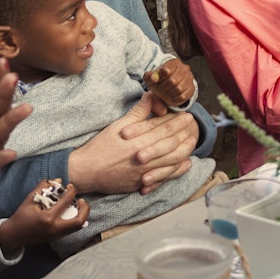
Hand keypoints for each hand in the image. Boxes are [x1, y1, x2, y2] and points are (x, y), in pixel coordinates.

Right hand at [0, 179, 89, 252]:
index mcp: (47, 218)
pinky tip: (72, 212)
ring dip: (82, 214)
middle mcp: (55, 228)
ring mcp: (57, 235)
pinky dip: (76, 220)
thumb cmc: (21, 216)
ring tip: (78, 205)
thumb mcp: (30, 199)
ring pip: (78, 226)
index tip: (71, 186)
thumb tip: (58, 180)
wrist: (14, 236)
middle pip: (79, 220)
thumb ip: (44, 188)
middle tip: (81, 200)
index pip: (66, 202)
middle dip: (85, 208)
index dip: (72, 191)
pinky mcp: (57, 238)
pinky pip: (73, 229)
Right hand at [68, 97, 197, 194]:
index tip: (187, 115)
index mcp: (137, 141)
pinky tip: (185, 163)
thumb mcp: (116, 126)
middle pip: (171, 145)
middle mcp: (143, 157)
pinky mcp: (142, 182)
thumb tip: (150, 96)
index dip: (177, 122)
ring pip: (171, 161)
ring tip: (193, 142)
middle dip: (184, 134)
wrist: (85, 172)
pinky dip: (177, 170)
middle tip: (193, 126)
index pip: (163, 129)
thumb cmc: (100, 147)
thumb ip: (137, 113)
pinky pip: (165, 177)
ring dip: (185, 151)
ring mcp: (144, 172)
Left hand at [146, 59, 195, 108]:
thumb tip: (154, 78)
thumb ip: (149, 76)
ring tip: (166, 92)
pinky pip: (183, 96)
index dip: (159, 78)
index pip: (166, 70)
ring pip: (179, 89)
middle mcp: (185, 68)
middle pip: (173, 81)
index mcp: (174, 62)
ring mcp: (190, 78)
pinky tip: (172, 95)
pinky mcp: (192, 88)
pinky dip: (175, 98)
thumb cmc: (159, 81)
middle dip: (163, 87)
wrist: (167, 88)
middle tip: (160, 88)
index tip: (157, 80)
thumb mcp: (150, 77)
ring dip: (169, 93)